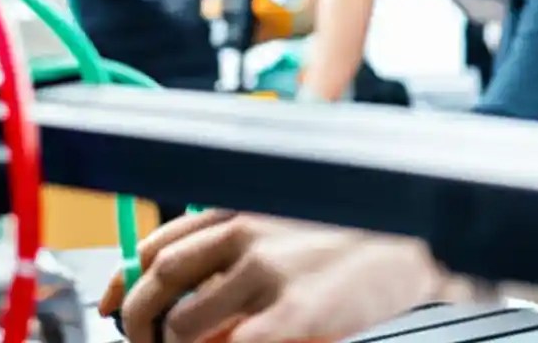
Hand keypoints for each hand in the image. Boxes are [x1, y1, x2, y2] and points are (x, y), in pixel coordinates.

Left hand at [97, 210, 452, 342]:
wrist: (419, 243)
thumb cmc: (359, 231)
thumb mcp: (289, 216)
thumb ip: (241, 235)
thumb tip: (191, 271)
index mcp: (244, 208)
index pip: (158, 244)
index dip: (126, 281)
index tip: (118, 305)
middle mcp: (247, 234)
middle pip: (157, 282)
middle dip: (136, 320)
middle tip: (143, 340)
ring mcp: (268, 274)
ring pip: (184, 324)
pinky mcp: (293, 314)